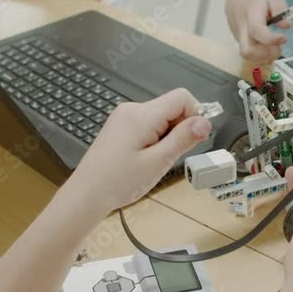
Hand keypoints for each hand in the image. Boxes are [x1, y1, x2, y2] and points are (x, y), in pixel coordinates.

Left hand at [66, 89, 212, 213]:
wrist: (86, 194)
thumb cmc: (118, 182)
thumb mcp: (158, 162)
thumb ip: (183, 139)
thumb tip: (206, 121)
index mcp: (142, 115)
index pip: (182, 97)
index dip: (195, 116)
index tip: (192, 140)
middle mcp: (132, 109)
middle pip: (172, 106)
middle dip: (179, 129)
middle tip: (168, 156)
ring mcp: (123, 116)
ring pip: (161, 116)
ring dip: (166, 136)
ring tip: (153, 160)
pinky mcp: (120, 126)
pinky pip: (148, 124)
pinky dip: (154, 138)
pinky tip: (144, 158)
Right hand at [227, 0, 290, 64]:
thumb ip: (280, 10)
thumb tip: (286, 26)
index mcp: (250, 13)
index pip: (256, 30)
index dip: (271, 39)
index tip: (284, 38)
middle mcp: (241, 28)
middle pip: (247, 50)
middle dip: (265, 55)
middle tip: (278, 49)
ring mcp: (238, 37)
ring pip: (247, 56)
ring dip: (264, 58)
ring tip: (274, 49)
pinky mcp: (239, 43)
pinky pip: (249, 55)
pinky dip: (261, 57)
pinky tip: (268, 50)